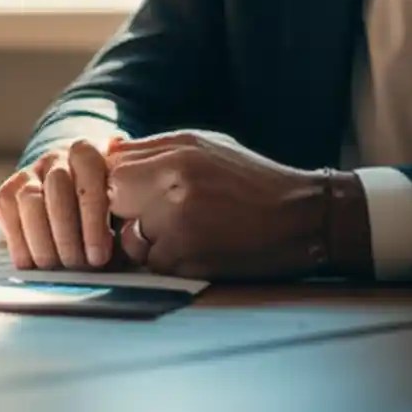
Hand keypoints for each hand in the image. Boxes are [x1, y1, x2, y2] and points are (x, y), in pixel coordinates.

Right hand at [0, 139, 116, 270]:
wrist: (75, 185)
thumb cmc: (109, 203)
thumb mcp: (124, 204)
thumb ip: (128, 219)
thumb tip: (133, 247)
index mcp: (90, 154)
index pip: (89, 181)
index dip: (92, 222)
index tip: (100, 256)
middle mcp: (57, 158)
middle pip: (57, 190)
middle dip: (66, 235)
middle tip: (77, 266)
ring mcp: (29, 173)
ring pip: (29, 200)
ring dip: (42, 241)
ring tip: (57, 267)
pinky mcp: (8, 191)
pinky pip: (8, 213)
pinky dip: (19, 243)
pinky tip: (34, 264)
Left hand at [106, 131, 370, 279]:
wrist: (304, 218)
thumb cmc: (251, 179)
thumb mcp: (205, 146)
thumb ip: (152, 148)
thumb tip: (107, 150)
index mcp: (176, 153)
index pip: (112, 167)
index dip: (117, 184)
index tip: (132, 194)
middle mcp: (172, 184)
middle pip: (112, 201)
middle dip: (125, 211)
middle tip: (152, 216)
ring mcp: (178, 224)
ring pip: (128, 239)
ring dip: (144, 242)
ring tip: (180, 234)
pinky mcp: (187, 259)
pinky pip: (152, 265)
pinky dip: (167, 263)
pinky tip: (195, 251)